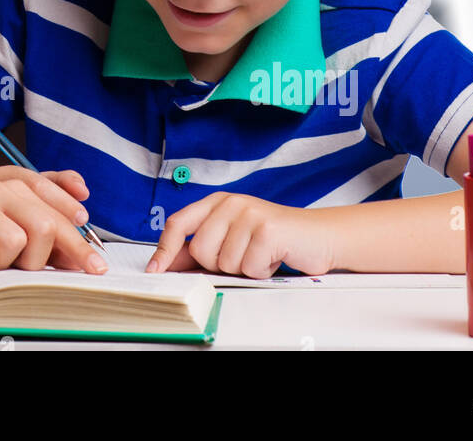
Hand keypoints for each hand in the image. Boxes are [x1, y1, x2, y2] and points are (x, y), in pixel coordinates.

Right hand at [0, 169, 104, 276]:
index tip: (95, 265)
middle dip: (45, 259)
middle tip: (29, 273)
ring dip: (8, 265)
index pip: (58, 204)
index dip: (79, 236)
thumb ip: (40, 226)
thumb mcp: (3, 227)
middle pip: (45, 225)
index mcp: (14, 186)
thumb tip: (80, 242)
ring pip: (18, 241)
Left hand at [145, 192, 335, 277]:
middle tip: (242, 256)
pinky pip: (248, 268)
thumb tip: (166, 264)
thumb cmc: (271, 241)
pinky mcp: (268, 229)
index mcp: (217, 202)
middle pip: (200, 251)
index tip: (155, 270)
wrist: (318, 236)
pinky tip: (273, 257)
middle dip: (219, 265)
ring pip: (224, 263)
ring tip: (260, 254)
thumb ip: (200, 249)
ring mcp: (249, 213)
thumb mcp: (231, 239)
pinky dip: (261, 271)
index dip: (164, 249)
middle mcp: (231, 202)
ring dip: (243, 269)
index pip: (178, 223)